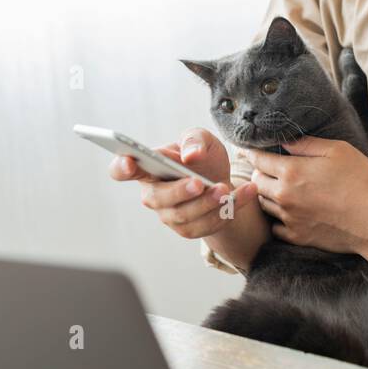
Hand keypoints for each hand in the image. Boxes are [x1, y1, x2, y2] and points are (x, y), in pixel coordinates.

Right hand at [109, 127, 257, 239]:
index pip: (122, 170)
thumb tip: (190, 156)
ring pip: (184, 216)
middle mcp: (153, 194)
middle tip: (201, 183)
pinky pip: (207, 225)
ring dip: (207, 204)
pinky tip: (246, 192)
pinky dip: (230, 209)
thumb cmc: (202, 156)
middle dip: (180, 192)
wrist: (221, 178)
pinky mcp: (190, 229)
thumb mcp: (202, 139)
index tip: (129, 161)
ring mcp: (169, 215)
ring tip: (227, 189)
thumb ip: (195, 140)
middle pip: (157, 199)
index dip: (121, 167)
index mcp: (147, 167)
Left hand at [243, 135, 367, 254]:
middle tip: (264, 168)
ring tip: (273, 188)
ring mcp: (289, 218)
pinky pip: (274, 226)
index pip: (258, 159)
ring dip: (265, 194)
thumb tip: (285, 141)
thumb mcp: (338, 151)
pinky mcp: (297, 237)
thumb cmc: (361, 182)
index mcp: (292, 171)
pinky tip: (285, 212)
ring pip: (263, 204)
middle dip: (257, 172)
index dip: (250, 152)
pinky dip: (276, 218)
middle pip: (256, 182)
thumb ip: (307, 144)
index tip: (245, 150)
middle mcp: (284, 196)